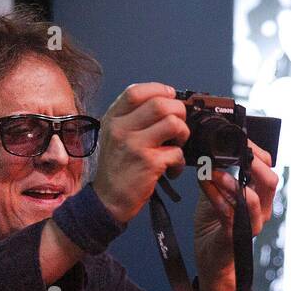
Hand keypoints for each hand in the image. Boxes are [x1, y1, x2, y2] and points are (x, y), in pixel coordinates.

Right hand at [91, 83, 187, 223]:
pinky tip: (171, 169)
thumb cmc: (116, 169)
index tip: (170, 97)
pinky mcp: (148, 163)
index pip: (136, 91)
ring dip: (183, 134)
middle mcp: (121, 128)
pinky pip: (177, 152)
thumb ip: (132, 119)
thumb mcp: (113, 136)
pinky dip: (180, 162)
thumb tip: (165, 104)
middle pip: (160, 104)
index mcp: (113, 118)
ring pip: (173, 123)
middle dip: (179, 112)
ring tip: (177, 146)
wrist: (107, 200)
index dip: (159, 90)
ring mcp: (134, 145)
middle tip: (179, 126)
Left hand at [192, 140, 279, 290]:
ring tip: (213, 170)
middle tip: (235, 150)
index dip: (257, 152)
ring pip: (252, 198)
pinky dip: (216, 197)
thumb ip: (219, 175)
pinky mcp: (235, 236)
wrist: (210, 259)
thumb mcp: (217, 193)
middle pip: (270, 181)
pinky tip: (205, 184)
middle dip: (254, 163)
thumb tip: (208, 150)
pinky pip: (229, 214)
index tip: (240, 139)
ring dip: (231, 181)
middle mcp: (260, 211)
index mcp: (260, 197)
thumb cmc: (215, 225)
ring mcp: (250, 225)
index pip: (268, 169)